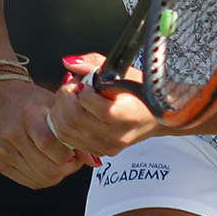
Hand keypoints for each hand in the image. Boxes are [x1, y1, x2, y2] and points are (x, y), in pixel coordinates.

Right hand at [0, 78, 94, 188]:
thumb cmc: (29, 99)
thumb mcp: (54, 104)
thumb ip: (74, 129)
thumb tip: (94, 161)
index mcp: (27, 115)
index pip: (50, 145)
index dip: (68, 154)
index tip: (75, 151)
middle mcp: (11, 134)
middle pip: (47, 168)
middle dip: (66, 168)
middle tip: (71, 159)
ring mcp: (2, 151)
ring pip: (40, 179)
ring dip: (56, 174)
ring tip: (59, 160)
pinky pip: (29, 181)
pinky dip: (42, 177)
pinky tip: (45, 163)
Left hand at [48, 52, 163, 158]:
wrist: (156, 117)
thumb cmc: (142, 92)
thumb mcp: (123, 71)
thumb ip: (94, 64)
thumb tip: (70, 63)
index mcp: (127, 114)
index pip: (90, 104)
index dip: (81, 89)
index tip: (84, 82)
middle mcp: (116, 134)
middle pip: (72, 119)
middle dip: (65, 98)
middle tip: (72, 88)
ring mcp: (107, 146)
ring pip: (65, 132)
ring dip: (60, 111)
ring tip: (70, 99)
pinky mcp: (99, 152)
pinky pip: (68, 140)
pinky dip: (63, 124)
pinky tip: (71, 112)